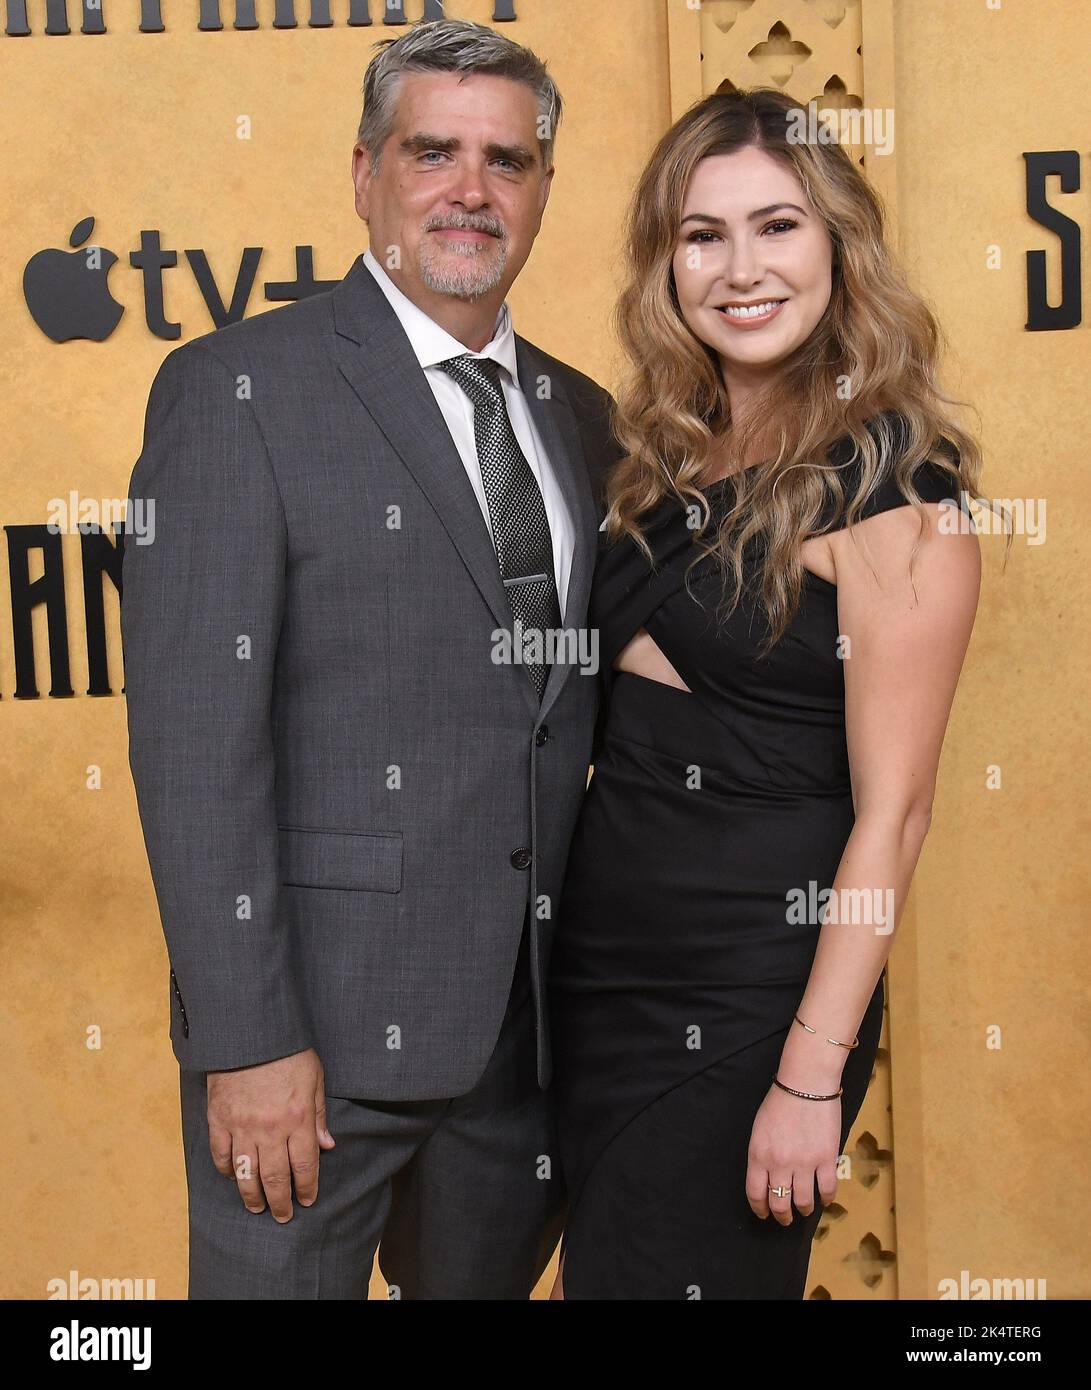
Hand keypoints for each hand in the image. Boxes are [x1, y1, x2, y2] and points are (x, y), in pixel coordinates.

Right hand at [207, 1047, 335, 1222]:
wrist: (250, 1032)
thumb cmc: (287, 1052)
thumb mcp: (314, 1077)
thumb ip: (319, 1114)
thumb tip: (328, 1145)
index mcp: (298, 1118)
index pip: (304, 1166)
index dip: (306, 1188)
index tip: (307, 1200)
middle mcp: (271, 1128)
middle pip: (275, 1177)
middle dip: (281, 1201)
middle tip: (282, 1215)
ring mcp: (242, 1126)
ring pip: (247, 1174)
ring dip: (252, 1196)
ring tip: (257, 1207)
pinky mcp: (219, 1120)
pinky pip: (221, 1155)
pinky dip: (227, 1171)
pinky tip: (234, 1178)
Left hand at [745, 1082, 840, 1225]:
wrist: (806, 1084)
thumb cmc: (780, 1101)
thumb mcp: (759, 1129)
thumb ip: (762, 1155)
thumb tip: (767, 1178)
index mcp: (758, 1155)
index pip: (756, 1194)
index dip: (760, 1209)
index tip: (764, 1215)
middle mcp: (779, 1164)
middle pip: (779, 1203)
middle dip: (782, 1216)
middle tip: (786, 1219)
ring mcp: (804, 1163)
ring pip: (803, 1202)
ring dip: (804, 1210)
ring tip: (805, 1209)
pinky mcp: (826, 1159)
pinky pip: (826, 1190)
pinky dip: (825, 1199)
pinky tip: (824, 1199)